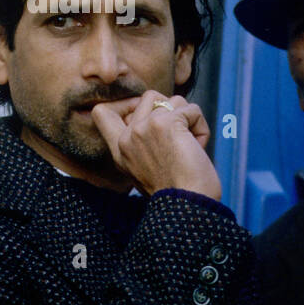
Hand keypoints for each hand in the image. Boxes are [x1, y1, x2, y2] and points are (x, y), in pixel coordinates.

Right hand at [90, 91, 221, 199]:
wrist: (189, 207)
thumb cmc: (178, 193)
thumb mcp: (146, 167)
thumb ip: (143, 142)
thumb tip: (161, 111)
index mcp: (119, 151)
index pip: (101, 112)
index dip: (126, 104)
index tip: (147, 118)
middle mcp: (127, 137)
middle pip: (149, 97)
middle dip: (171, 111)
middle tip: (178, 138)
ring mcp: (144, 128)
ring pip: (174, 99)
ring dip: (189, 120)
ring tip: (191, 146)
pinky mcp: (165, 123)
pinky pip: (192, 109)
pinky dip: (201, 127)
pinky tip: (199, 148)